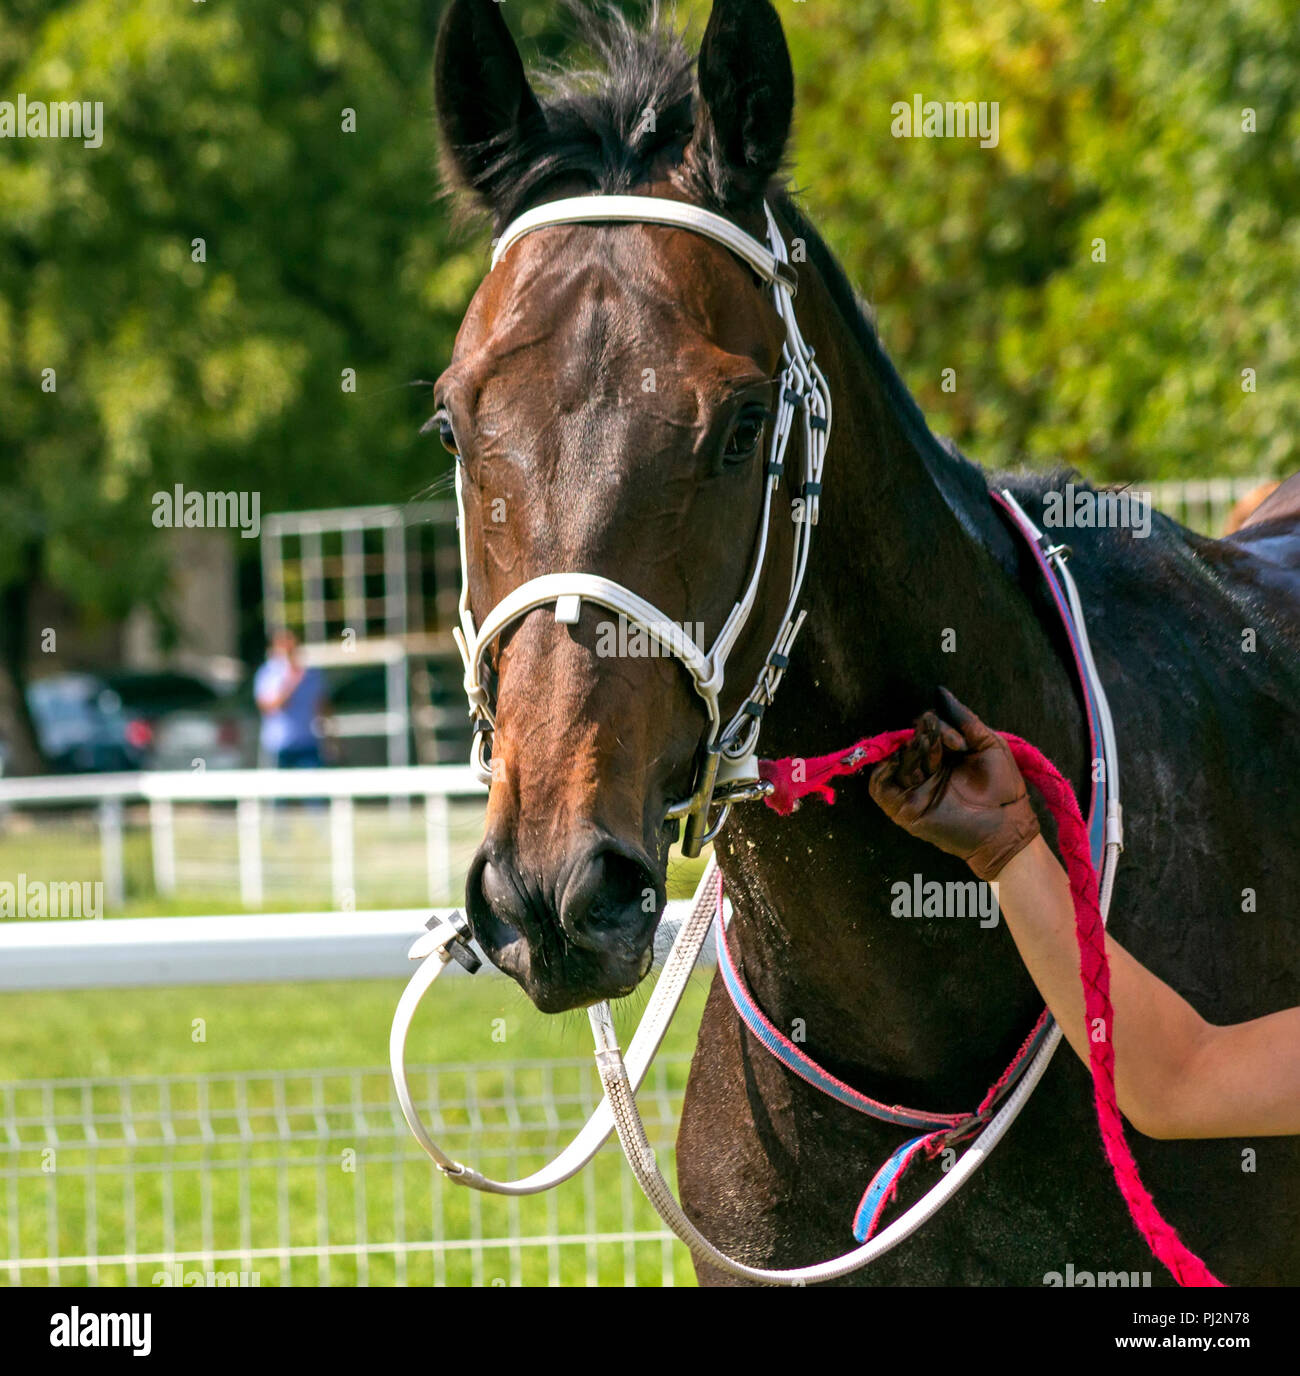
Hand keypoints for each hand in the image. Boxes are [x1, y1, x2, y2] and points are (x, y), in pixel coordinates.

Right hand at [868, 687, 1039, 880]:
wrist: (1006, 828)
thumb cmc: (1003, 788)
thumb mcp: (988, 744)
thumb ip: (964, 718)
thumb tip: (939, 691)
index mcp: (945, 754)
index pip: (926, 728)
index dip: (936, 727)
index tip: (959, 742)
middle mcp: (926, 769)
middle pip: (910, 741)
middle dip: (925, 738)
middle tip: (946, 746)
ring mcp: (913, 788)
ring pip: (896, 760)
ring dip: (911, 752)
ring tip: (931, 754)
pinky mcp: (904, 807)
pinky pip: (879, 786)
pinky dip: (882, 771)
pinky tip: (900, 762)